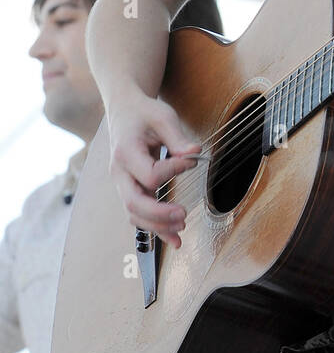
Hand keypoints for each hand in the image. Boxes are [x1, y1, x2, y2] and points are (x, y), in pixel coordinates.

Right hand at [107, 91, 201, 248]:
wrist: (124, 111)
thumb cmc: (144, 113)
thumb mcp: (162, 116)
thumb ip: (178, 137)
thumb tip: (195, 153)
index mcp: (126, 151)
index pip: (149, 174)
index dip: (172, 171)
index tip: (190, 162)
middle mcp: (119, 172)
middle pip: (133, 203)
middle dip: (159, 213)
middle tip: (184, 214)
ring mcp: (123, 184)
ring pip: (134, 214)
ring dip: (158, 225)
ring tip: (182, 228)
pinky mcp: (131, 190)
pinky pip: (140, 215)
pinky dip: (156, 229)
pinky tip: (175, 241)